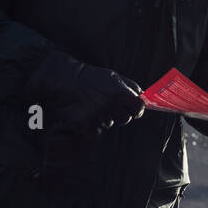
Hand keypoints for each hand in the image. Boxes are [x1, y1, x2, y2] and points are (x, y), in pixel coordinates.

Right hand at [27, 51, 144, 133]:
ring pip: (109, 124)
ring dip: (104, 118)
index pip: (139, 108)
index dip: (137, 110)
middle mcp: (112, 105)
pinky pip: (96, 130)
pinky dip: (92, 125)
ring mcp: (99, 116)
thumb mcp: (113, 76)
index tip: (134, 109)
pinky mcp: (87, 124)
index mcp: (120, 93)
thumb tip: (143, 95)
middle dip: (120, 114)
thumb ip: (130, 86)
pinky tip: (87, 113)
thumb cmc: (90, 78)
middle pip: (125, 119)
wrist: (65, 80)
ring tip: (93, 106)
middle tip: (109, 106)